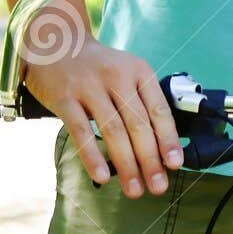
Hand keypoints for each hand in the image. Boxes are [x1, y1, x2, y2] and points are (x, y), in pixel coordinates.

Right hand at [22, 30, 182, 196]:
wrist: (56, 44)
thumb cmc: (98, 68)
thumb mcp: (127, 72)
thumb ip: (141, 101)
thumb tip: (162, 145)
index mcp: (139, 70)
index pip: (159, 109)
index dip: (169, 138)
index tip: (176, 164)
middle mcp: (117, 76)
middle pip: (138, 124)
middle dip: (150, 159)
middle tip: (158, 187)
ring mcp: (90, 87)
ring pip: (113, 131)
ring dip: (126, 164)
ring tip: (135, 190)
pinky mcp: (65, 98)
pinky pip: (81, 131)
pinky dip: (92, 155)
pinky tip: (102, 177)